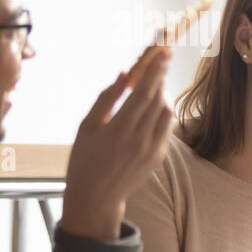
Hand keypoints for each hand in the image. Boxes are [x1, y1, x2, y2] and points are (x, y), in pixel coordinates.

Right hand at [61, 49, 173, 240]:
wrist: (96, 197)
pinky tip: (151, 108)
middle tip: (162, 58)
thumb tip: (124, 75)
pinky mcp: (159, 157)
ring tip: (151, 87)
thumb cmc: (84, 159)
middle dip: (161, 77)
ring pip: (167, 113)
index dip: (155, 71)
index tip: (163, 54)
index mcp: (119, 129)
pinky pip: (167, 128)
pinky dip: (162, 113)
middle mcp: (140, 139)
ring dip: (162, 95)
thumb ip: (106, 99)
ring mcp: (153, 149)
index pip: (144, 93)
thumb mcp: (86, 127)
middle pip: (158, 99)